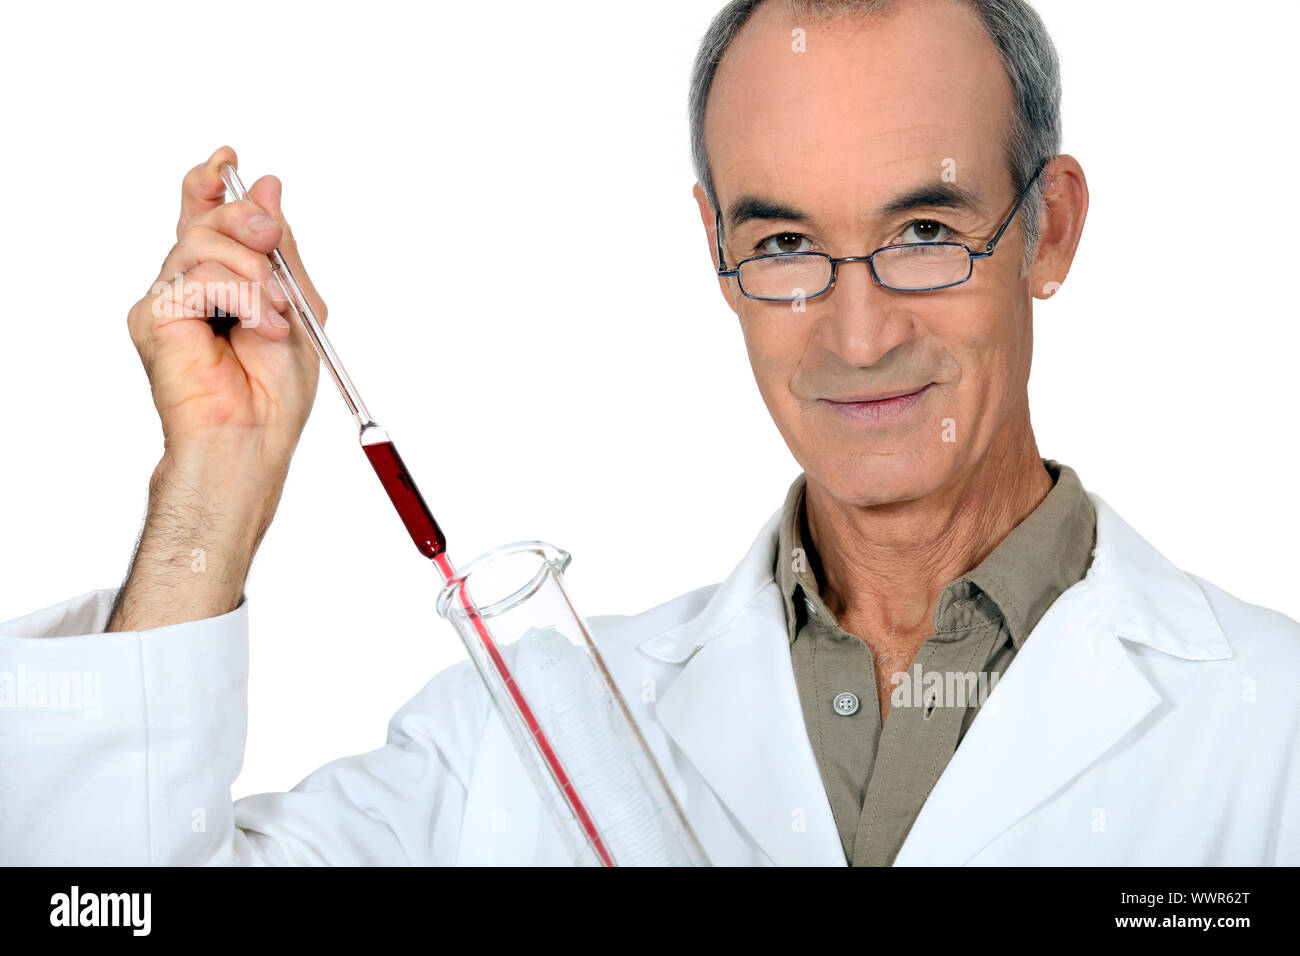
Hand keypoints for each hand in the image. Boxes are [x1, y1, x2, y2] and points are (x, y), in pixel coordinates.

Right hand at [109, 146, 327, 630]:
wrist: (255, 437)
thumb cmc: (274, 391)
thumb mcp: (297, 304)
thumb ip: (280, 249)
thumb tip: (266, 187)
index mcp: (220, 281)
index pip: (203, 214)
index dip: (212, 182)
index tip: (231, 158)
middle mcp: (187, 284)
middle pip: (206, 217)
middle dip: (249, 222)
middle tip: (273, 243)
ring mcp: (167, 299)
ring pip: (203, 242)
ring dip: (253, 274)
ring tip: (272, 316)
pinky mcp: (154, 316)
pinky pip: (199, 276)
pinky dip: (240, 298)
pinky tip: (256, 327)